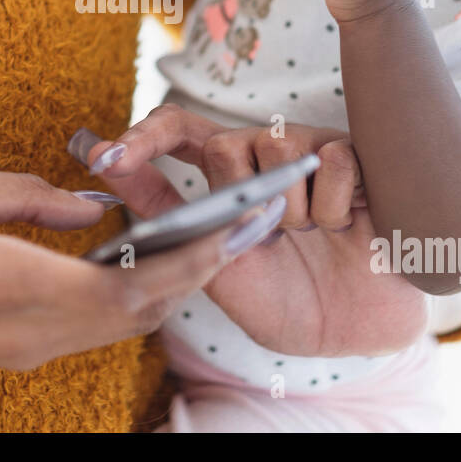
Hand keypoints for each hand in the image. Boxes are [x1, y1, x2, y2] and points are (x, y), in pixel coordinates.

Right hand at [0, 164, 256, 385]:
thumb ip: (31, 196)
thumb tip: (93, 204)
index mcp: (19, 285)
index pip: (137, 283)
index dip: (195, 258)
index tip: (237, 226)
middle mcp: (33, 331)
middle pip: (142, 311)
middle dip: (197, 272)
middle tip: (236, 226)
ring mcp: (23, 350)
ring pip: (120, 324)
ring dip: (165, 286)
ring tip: (197, 237)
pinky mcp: (11, 353)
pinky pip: (90, 328)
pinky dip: (127, 296)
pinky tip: (131, 257)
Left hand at [73, 107, 430, 356]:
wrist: (358, 330)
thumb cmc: (286, 300)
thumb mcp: (216, 268)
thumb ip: (170, 221)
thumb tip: (110, 170)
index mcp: (225, 174)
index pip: (175, 131)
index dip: (139, 138)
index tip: (102, 158)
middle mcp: (262, 153)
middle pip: (223, 144)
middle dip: (236, 196)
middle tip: (268, 238)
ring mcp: (307, 151)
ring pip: (276, 150)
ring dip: (292, 215)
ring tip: (313, 238)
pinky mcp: (354, 155)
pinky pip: (329, 162)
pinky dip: (334, 210)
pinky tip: (347, 229)